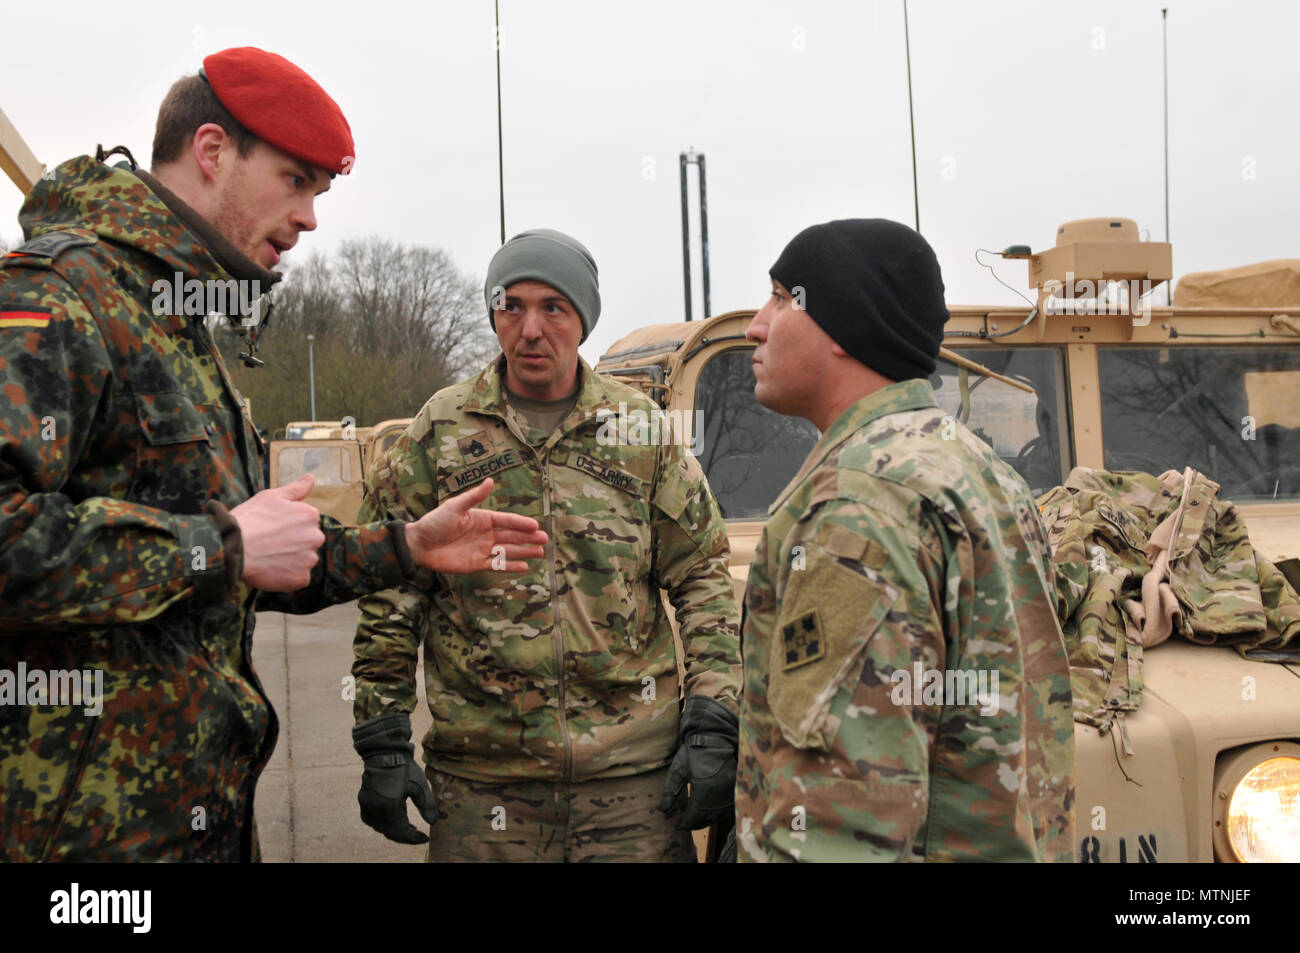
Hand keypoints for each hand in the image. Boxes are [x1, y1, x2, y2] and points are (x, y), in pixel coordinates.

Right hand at [231, 475, 325, 590]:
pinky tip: (271, 569)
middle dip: (293, 542)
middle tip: (269, 543)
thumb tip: (311, 478)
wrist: (230, 548)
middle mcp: (315, 536)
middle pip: (308, 541)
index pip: (306, 522)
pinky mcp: (300, 578)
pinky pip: (298, 578)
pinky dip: (287, 576)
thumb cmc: (248, 520)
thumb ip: (296, 489)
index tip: (272, 528)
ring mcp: (309, 559)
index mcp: (310, 515)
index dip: (288, 526)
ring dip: (290, 559)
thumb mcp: (270, 497)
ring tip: (268, 555)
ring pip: (304, 560)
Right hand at [353, 713, 438, 843]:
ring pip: (380, 827)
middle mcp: (375, 809)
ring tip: (408, 827)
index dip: (413, 838)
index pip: (401, 832)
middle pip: (390, 832)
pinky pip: (371, 819)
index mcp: (390, 807)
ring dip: (394, 830)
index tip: (425, 838)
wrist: (384, 751)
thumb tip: (433, 822)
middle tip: (418, 835)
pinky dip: (382, 823)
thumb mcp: (420, 786)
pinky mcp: (363, 800)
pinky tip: (393, 820)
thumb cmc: (405, 767)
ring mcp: (367, 805)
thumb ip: (427, 806)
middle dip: (405, 836)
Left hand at [405, 478, 546, 573]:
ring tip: (540, 552)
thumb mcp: (454, 507)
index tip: (536, 526)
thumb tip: (491, 481)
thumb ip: (474, 497)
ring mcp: (481, 550)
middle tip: (544, 539)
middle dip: (528, 538)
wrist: (418, 545)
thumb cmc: (434, 523)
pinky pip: (497, 565)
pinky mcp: (476, 564)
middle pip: (511, 536)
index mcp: (482, 518)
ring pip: (508, 551)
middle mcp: (485, 534)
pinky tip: (524, 566)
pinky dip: (510, 566)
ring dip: (524, 551)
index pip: (506, 521)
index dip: (521, 523)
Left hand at [661, 696, 738, 830]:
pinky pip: (728, 808)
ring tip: (697, 819)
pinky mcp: (737, 788)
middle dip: (695, 823)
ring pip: (719, 815)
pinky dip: (719, 813)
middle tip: (686, 824)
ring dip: (707, 820)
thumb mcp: (679, 769)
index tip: (678, 825)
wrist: (717, 735)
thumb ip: (670, 791)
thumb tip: (664, 809)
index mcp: (704, 790)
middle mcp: (720, 795)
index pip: (694, 815)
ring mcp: (731, 792)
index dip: (685, 822)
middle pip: (707, 818)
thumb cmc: (695, 750)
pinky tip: (711, 812)